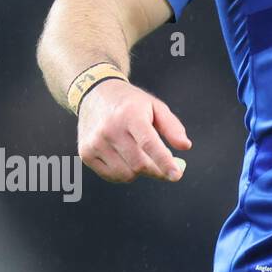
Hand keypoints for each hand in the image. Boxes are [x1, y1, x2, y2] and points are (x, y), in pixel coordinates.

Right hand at [76, 79, 191, 182]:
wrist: (96, 95)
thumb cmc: (132, 104)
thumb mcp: (156, 107)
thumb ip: (172, 127)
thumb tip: (185, 146)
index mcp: (130, 115)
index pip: (149, 143)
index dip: (164, 162)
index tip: (176, 176)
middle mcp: (109, 129)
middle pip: (139, 164)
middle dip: (158, 171)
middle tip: (168, 170)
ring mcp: (95, 142)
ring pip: (126, 174)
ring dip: (141, 172)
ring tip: (143, 156)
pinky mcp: (86, 153)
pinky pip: (111, 176)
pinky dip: (125, 174)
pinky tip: (128, 160)